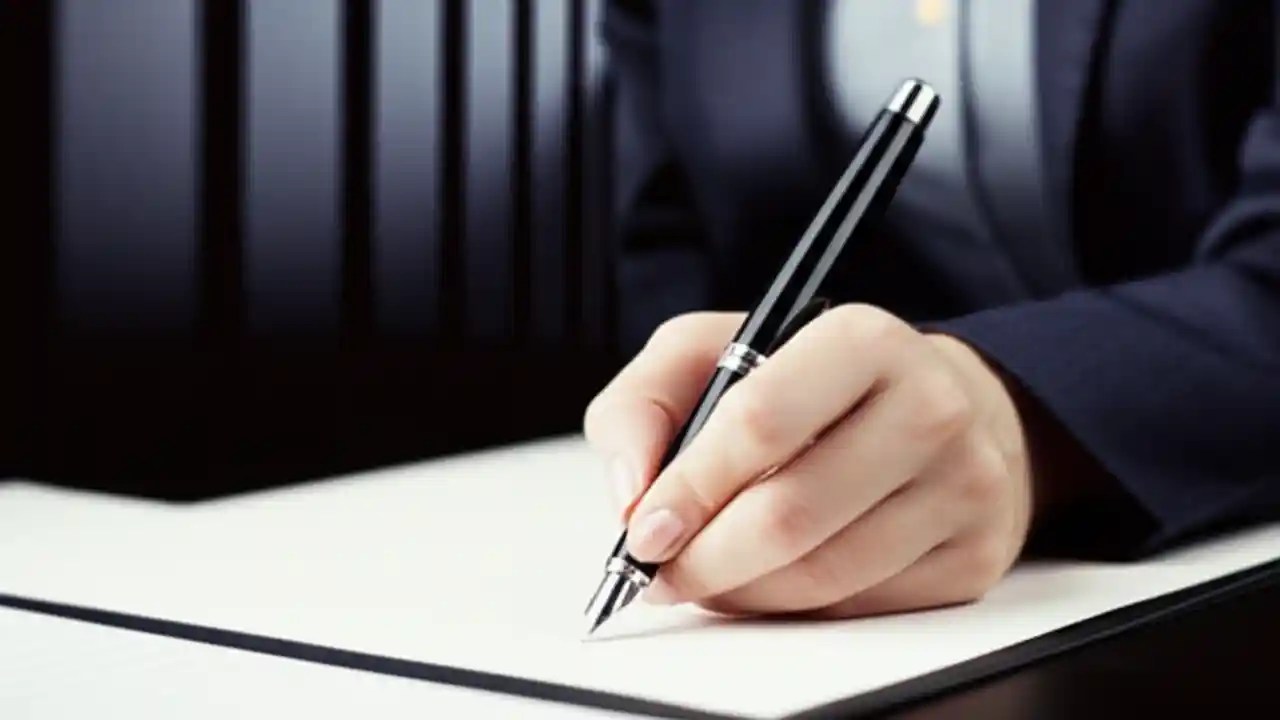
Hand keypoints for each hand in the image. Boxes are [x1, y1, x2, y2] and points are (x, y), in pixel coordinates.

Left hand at [584, 306, 1035, 617]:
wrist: (946, 407)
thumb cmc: (812, 380)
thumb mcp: (715, 351)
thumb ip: (646, 403)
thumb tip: (631, 493)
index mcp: (863, 341)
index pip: (761, 422)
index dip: (690, 487)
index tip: (643, 530)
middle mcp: (930, 408)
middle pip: (788, 514)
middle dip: (703, 558)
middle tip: (659, 572)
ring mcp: (962, 487)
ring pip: (821, 575)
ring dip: (739, 591)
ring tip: (704, 574)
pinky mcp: (973, 556)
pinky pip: (857, 607)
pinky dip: (791, 606)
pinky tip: (767, 579)